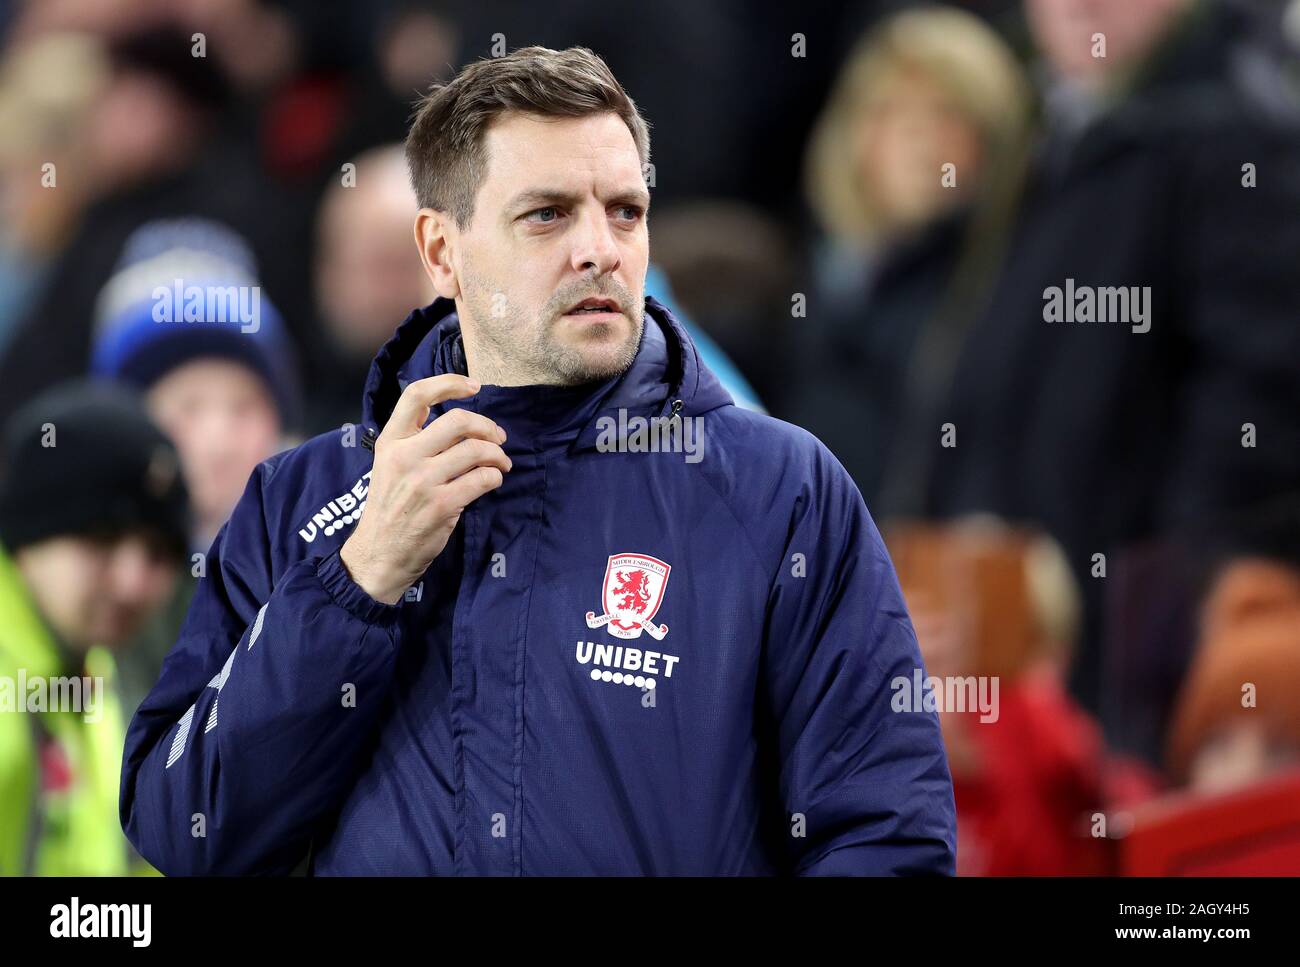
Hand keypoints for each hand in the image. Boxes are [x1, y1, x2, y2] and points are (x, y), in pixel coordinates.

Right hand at [340, 374, 509, 603]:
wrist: (379, 555)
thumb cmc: (390, 508)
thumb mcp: (389, 466)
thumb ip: (415, 441)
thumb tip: (461, 422)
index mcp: (390, 442)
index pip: (416, 395)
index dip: (450, 384)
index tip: (473, 387)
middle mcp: (404, 456)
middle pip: (459, 421)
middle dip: (488, 426)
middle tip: (499, 437)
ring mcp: (422, 481)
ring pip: (477, 450)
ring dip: (498, 455)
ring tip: (501, 463)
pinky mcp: (442, 505)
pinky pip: (483, 479)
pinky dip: (495, 477)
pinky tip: (492, 481)